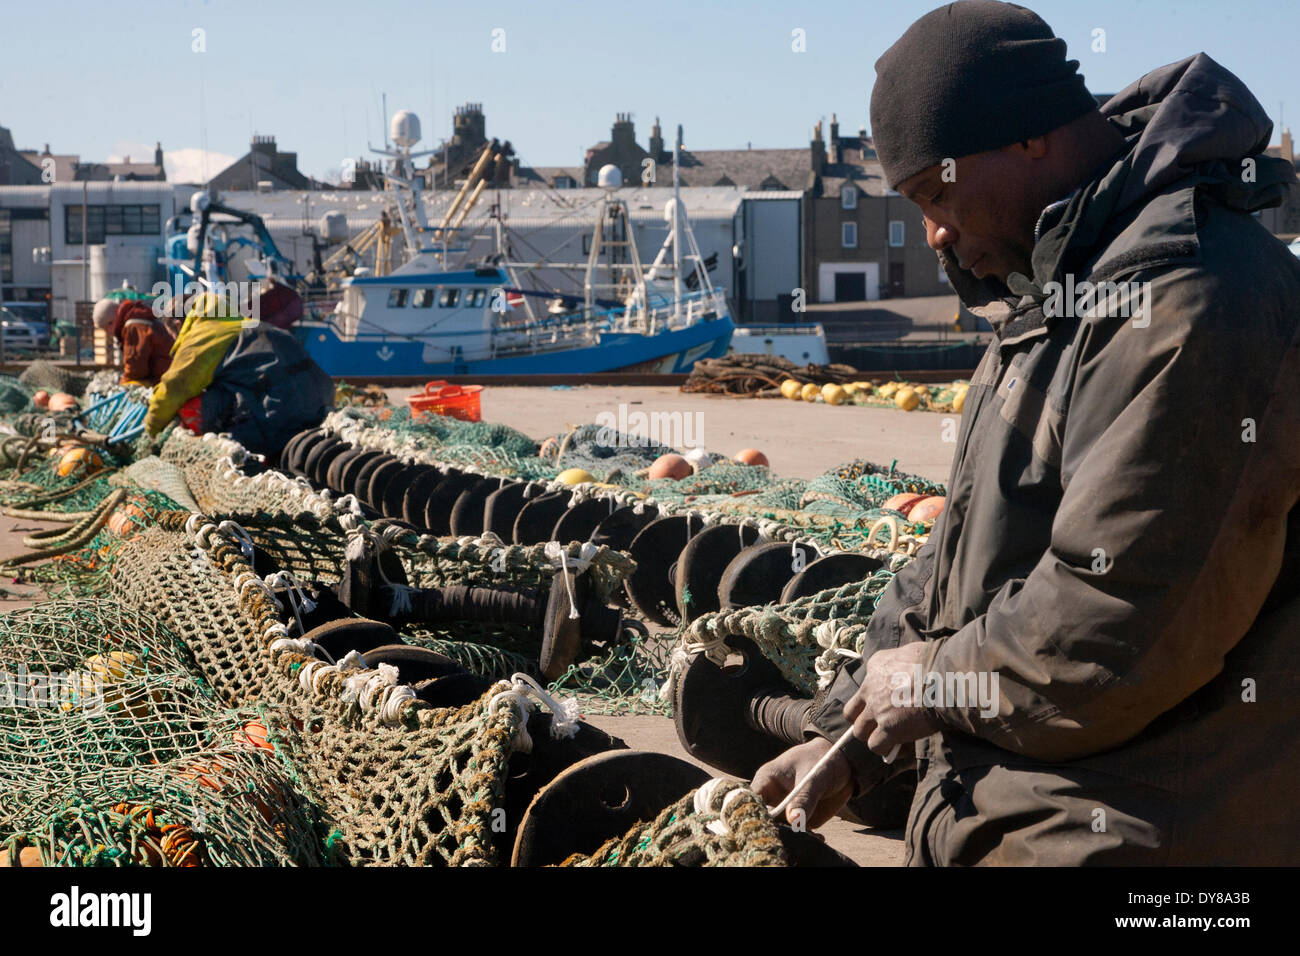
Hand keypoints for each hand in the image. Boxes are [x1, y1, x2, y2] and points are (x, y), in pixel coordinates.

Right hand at [752, 737, 853, 829]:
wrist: (843, 764)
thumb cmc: (822, 761)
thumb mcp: (814, 777)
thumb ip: (804, 798)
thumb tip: (793, 820)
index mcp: (766, 781)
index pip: (750, 800)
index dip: (753, 814)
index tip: (768, 826)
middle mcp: (772, 798)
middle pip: (763, 820)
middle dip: (776, 830)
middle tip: (794, 833)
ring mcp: (785, 811)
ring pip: (781, 830)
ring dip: (793, 837)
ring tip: (812, 835)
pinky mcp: (800, 820)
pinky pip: (798, 834)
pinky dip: (807, 839)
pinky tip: (819, 838)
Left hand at [844, 641, 939, 757]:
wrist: (942, 677)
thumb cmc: (935, 662)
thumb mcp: (911, 651)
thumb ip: (902, 662)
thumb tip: (911, 669)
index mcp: (876, 666)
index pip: (865, 683)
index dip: (873, 697)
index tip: (888, 702)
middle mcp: (870, 688)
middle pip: (851, 712)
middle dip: (863, 721)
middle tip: (879, 725)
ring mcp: (876, 710)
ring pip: (859, 732)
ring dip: (872, 736)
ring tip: (887, 739)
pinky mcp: (888, 729)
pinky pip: (876, 746)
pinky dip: (886, 749)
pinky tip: (898, 747)